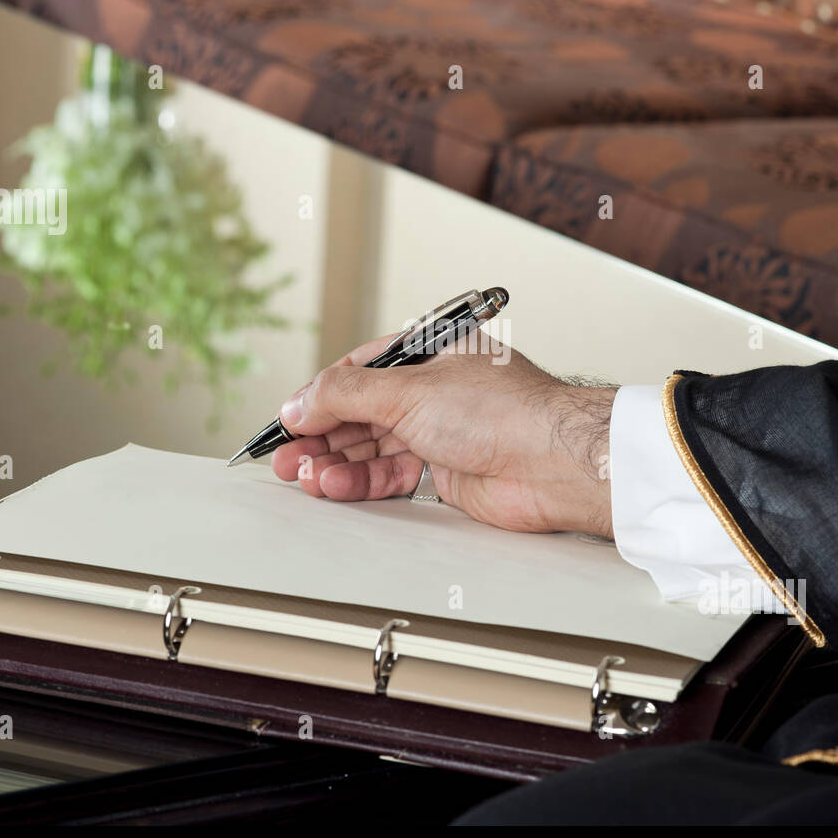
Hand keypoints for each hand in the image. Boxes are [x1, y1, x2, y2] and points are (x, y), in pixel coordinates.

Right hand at [269, 336, 615, 538]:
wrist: (551, 463)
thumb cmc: (502, 412)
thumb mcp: (408, 390)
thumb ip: (346, 395)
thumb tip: (300, 401)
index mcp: (430, 350)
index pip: (359, 370)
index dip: (319, 396)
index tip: (287, 419)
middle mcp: (435, 387)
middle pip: (361, 411)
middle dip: (321, 435)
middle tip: (285, 457)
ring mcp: (441, 429)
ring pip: (373, 445)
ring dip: (336, 462)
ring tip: (304, 477)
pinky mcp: (447, 469)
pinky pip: (391, 473)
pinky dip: (361, 481)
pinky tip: (335, 486)